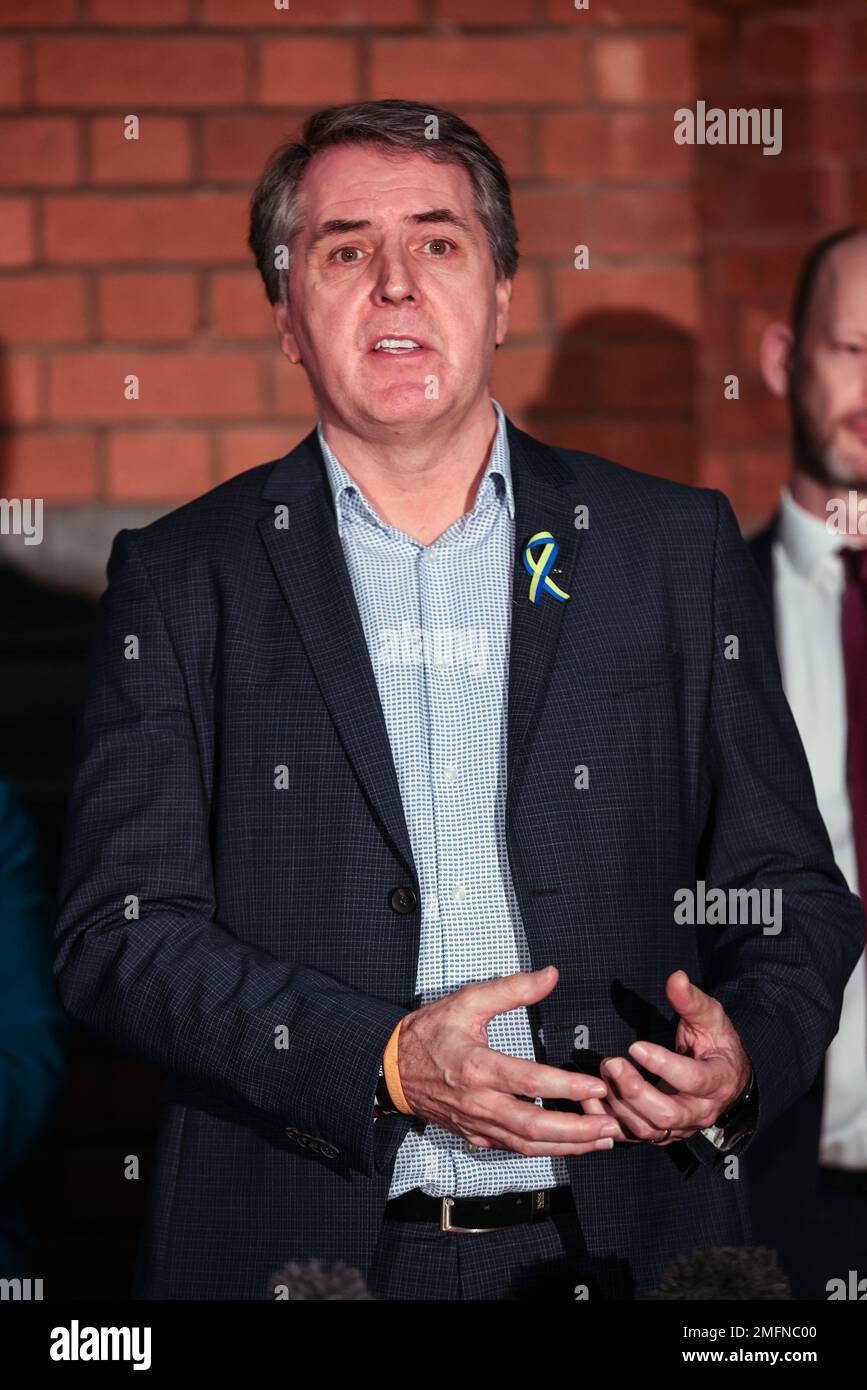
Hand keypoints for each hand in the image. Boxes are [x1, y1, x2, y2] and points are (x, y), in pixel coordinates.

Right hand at [397, 965, 620, 1155]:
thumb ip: (512, 989)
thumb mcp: (467, 1001)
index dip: (567, 1086)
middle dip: (577, 1130)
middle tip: (611, 1125)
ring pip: (528, 1145)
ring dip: (569, 1146)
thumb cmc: (428, 1033)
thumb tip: (550, 975)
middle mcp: (478, 1102)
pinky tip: (569, 1144)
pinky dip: (546, 1150)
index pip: (529, 1081)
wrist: (390, 1068)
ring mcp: (477, 1123)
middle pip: (534, 1126)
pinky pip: (515, 1148)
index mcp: (477, 1066)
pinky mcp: (476, 1135)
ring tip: (602, 1140)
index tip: (597, 1085)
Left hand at [580, 970, 751, 1145]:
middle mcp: (699, 1111)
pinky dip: (606, 1121)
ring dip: (619, 1103)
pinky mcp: (658, 1134)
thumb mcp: (711, 1019)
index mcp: (717, 1081)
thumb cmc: (716, 1045)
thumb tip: (676, 977)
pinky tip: (589, 1099)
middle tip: (612, 1063)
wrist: (725, 1079)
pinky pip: (630, 1136)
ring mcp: (678, 1128)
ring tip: (603, 1071)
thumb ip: (692, 1001)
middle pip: (667, 1115)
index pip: (693, 1080)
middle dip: (635, 1091)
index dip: (664, 1065)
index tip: (635, 1045)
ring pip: (646, 1129)